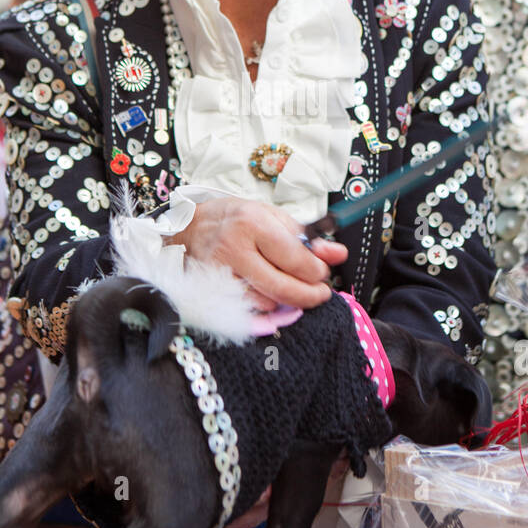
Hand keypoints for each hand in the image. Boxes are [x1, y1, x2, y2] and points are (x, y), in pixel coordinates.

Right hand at [169, 198, 346, 310]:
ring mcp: (220, 272)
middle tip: (320, 293)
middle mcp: (234, 248)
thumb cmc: (236, 219)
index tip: (322, 272)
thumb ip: (307, 237)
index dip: (316, 271)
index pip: (294, 258)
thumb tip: (338, 254)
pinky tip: (272, 296)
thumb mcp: (273, 217)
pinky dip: (267, 307)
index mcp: (253, 223)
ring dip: (288, 302)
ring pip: (266, 302)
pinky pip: (249, 309)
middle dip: (309, 295)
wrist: (190, 227)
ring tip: (295, 290)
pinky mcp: (211, 290)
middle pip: (282, 287)